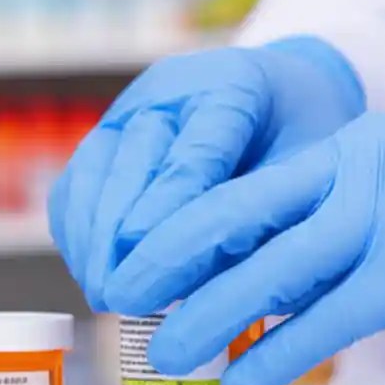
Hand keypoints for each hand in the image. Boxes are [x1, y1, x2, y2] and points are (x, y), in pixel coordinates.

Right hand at [48, 37, 364, 310]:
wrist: (280, 102)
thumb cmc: (300, 145)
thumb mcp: (308, 175)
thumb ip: (269, 219)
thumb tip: (226, 292)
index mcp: (235, 87)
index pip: (195, 153)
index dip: (168, 210)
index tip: (150, 263)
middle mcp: (173, 90)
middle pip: (133, 160)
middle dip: (120, 235)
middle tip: (120, 297)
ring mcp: (131, 110)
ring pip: (94, 171)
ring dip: (92, 239)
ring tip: (102, 295)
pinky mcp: (105, 137)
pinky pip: (76, 185)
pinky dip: (77, 232)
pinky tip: (91, 275)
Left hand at [103, 113, 384, 384]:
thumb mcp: (372, 231)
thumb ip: (305, 245)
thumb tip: (211, 287)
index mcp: (349, 148)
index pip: (245, 186)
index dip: (180, 225)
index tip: (131, 260)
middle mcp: (366, 166)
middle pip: (244, 214)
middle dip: (173, 259)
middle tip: (123, 296)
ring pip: (276, 270)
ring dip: (211, 315)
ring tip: (167, 353)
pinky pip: (324, 319)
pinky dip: (275, 352)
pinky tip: (238, 381)